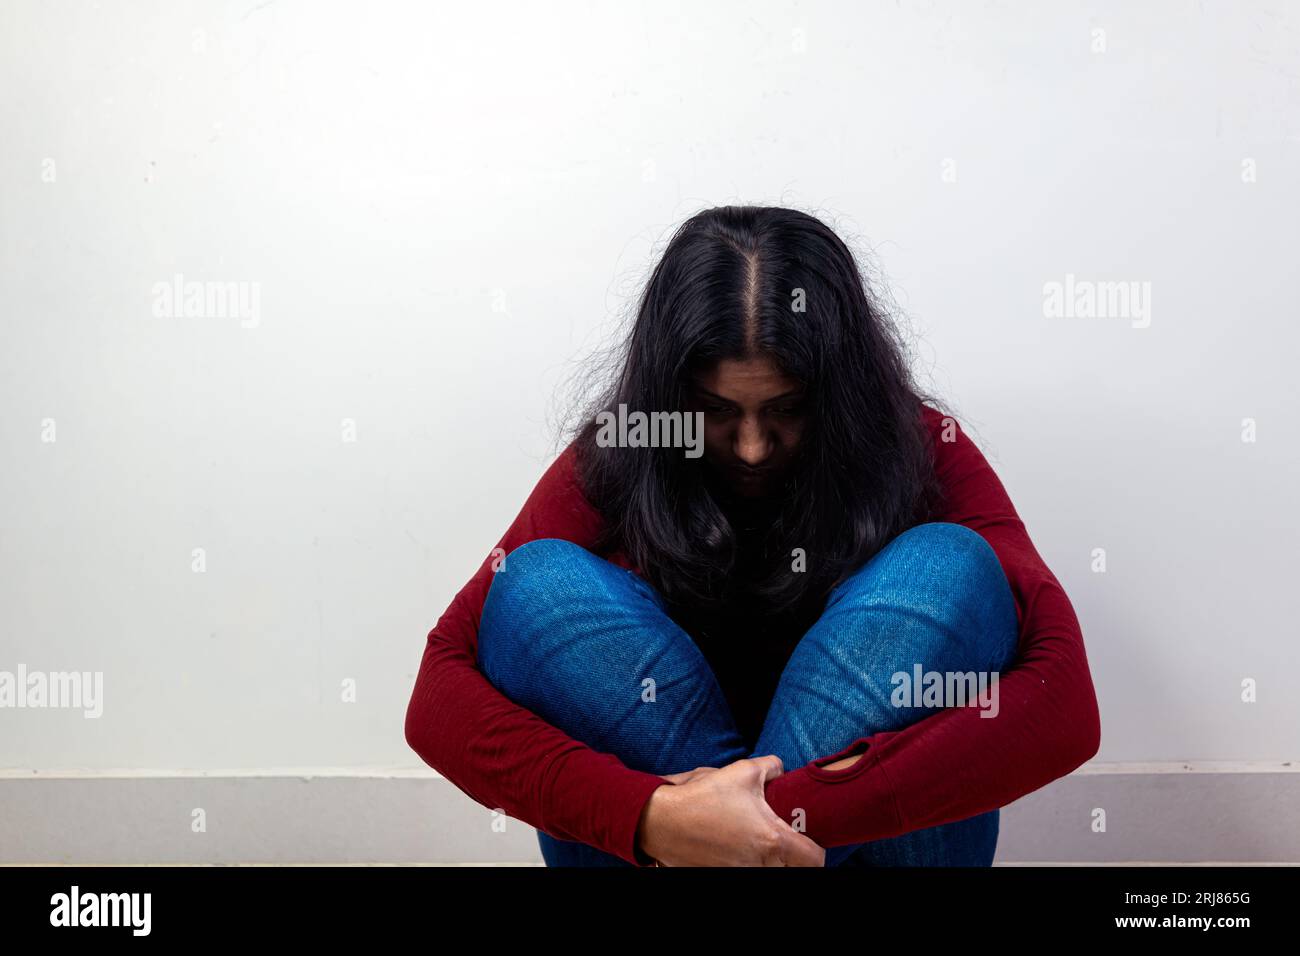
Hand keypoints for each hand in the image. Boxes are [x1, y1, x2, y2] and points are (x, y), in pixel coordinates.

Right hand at [637, 755, 824, 866]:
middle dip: (791, 855)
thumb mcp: (743, 771)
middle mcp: (759, 863)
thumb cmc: (702, 796)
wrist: (662, 821)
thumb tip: (780, 771)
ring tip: (754, 836)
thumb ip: (772, 767)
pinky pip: (744, 870)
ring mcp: (739, 873)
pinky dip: (744, 860)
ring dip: (767, 858)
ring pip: (768, 871)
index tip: (808, 836)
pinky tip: (732, 842)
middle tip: (782, 835)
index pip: (814, 860)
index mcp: (771, 839)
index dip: (816, 848)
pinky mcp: (721, 875)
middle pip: (793, 869)